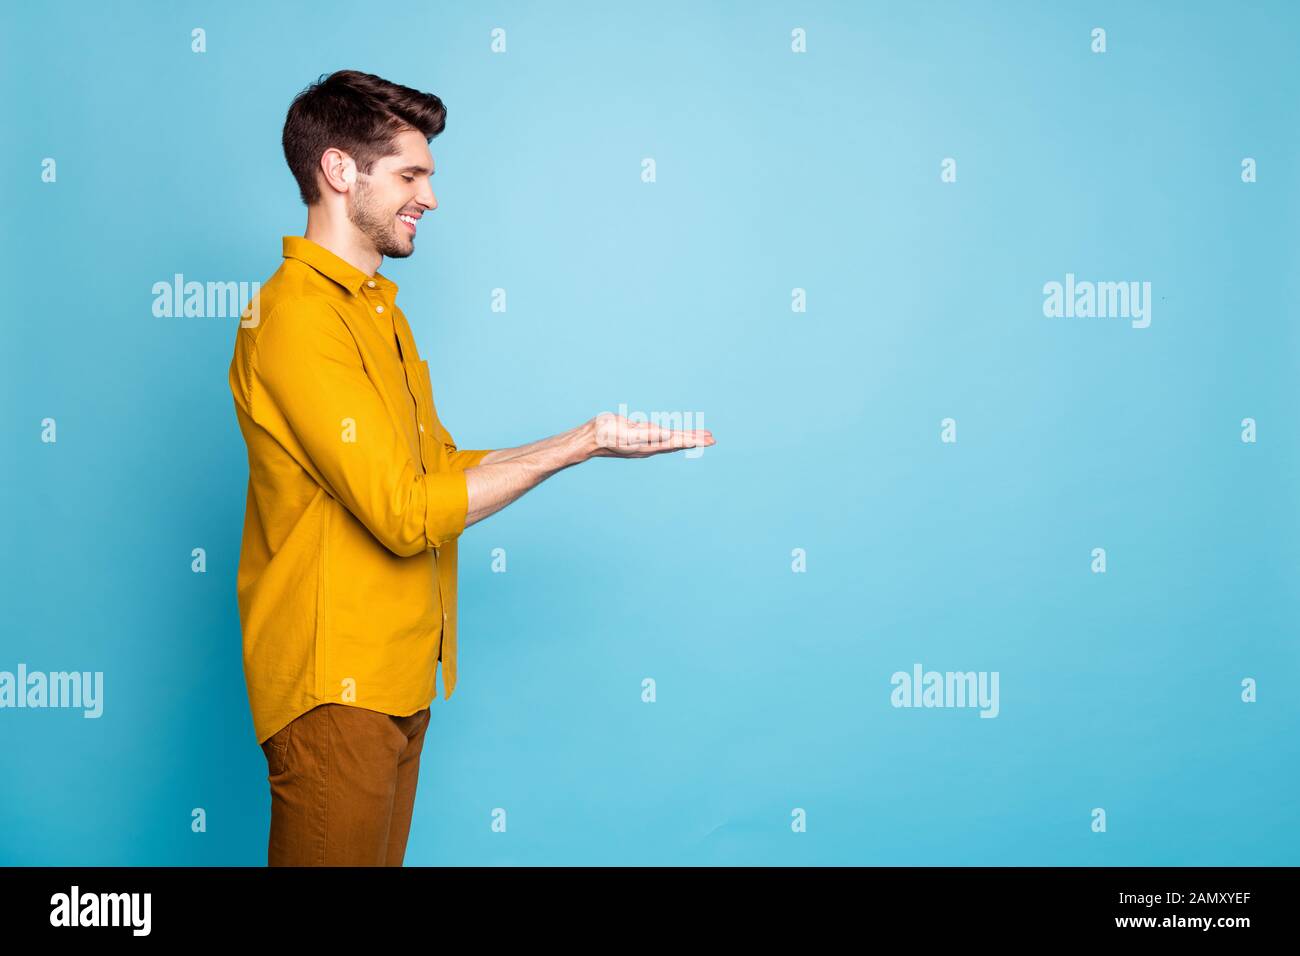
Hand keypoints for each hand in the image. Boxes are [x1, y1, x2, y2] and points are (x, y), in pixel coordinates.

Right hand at [587, 412, 714, 458]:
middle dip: (695, 440)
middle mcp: (650, 445)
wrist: (591, 438)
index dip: (693, 440)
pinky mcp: (639, 435)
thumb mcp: (628, 433)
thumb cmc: (607, 435)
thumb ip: (648, 434)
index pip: (677, 442)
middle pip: (678, 442)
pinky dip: (673, 435)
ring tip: (700, 436)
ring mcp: (645, 441)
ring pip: (671, 439)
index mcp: (650, 445)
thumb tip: (668, 435)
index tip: (708, 440)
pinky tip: (675, 435)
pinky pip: (661, 435)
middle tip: (712, 438)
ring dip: (686, 437)